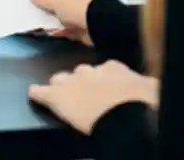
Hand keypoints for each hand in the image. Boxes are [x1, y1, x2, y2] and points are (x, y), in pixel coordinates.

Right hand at [26, 0, 104, 44]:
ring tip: (44, 23)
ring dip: (59, 19)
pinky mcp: (92, 23)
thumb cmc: (79, 6)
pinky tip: (55, 32)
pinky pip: (75, 25)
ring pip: (69, 13)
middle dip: (54, 6)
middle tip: (38, 10)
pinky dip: (66, 29)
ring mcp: (91, 8)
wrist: (102, 26)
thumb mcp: (56, 0)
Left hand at [28, 60, 158, 134]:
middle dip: (82, 82)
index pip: (104, 70)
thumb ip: (143, 86)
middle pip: (81, 72)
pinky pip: (41, 92)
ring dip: (62, 87)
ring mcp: (72, 82)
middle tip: (86, 95)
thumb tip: (150, 87)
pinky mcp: (56, 96)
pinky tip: (32, 93)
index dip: (103, 80)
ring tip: (62, 95)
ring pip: (61, 80)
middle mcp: (91, 70)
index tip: (107, 87)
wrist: (124, 115)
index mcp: (113, 68)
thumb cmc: (142, 103)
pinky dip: (37, 93)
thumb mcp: (149, 89)